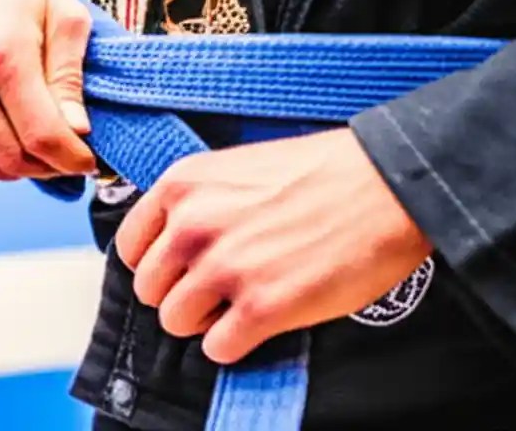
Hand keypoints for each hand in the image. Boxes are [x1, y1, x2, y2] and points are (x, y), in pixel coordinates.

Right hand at [0, 0, 96, 181]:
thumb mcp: (65, 15)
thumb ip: (70, 76)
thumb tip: (76, 132)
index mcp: (3, 50)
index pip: (41, 133)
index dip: (71, 158)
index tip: (88, 160)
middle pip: (8, 155)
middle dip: (45, 167)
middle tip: (64, 155)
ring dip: (7, 172)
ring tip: (30, 154)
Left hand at [115, 128, 431, 364]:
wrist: (385, 186)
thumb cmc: (319, 174)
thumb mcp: (235, 168)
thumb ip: (195, 203)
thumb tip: (170, 245)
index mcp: (181, 186)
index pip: (130, 248)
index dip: (155, 265)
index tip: (179, 271)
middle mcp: (192, 225)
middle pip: (149, 290)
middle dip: (180, 295)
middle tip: (217, 291)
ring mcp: (224, 267)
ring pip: (176, 321)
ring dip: (205, 322)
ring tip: (240, 304)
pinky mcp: (261, 307)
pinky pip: (217, 347)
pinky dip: (234, 343)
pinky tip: (259, 323)